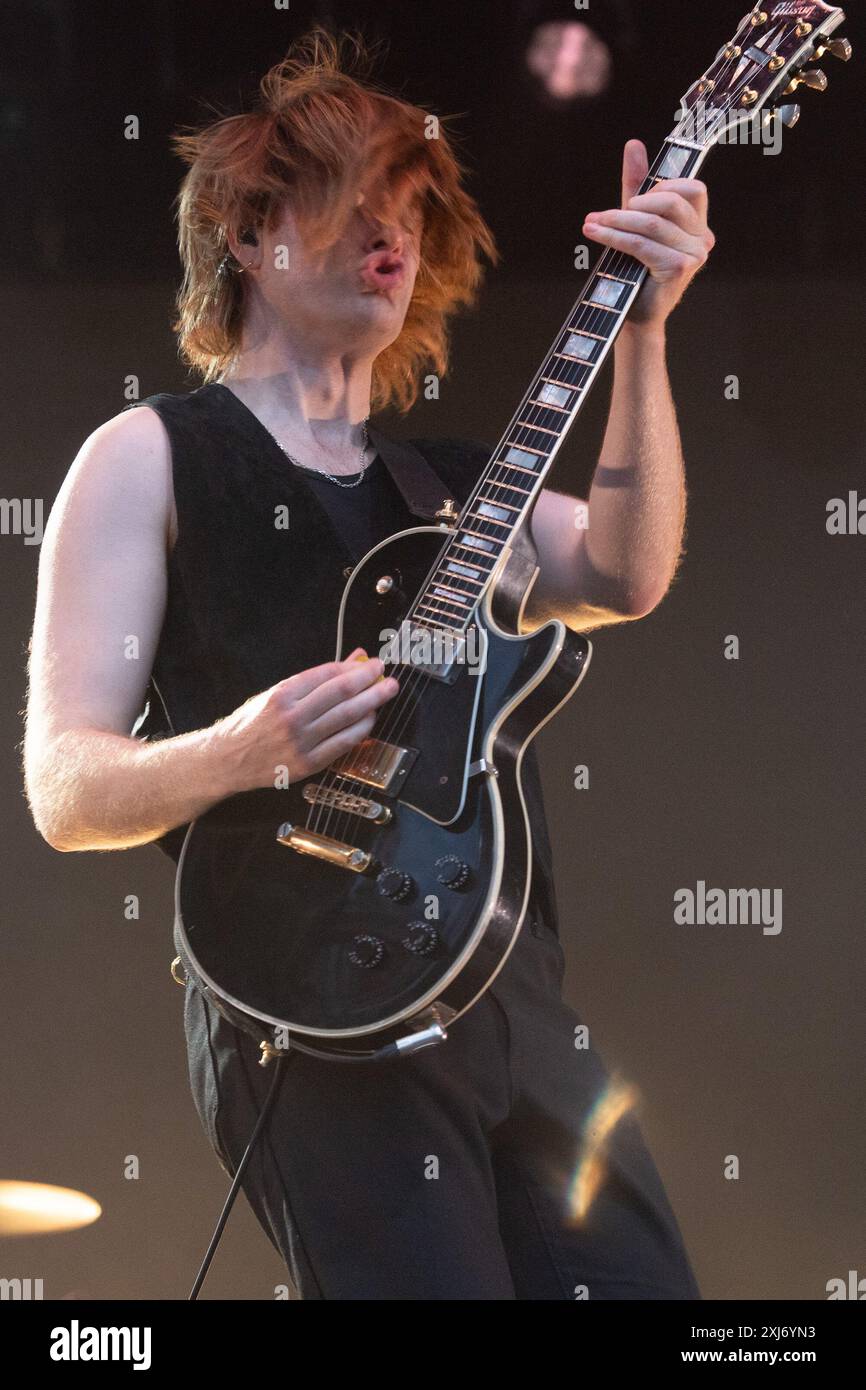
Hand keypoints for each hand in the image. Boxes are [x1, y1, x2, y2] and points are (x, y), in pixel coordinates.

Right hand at [215, 648, 399, 792]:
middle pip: (341, 693)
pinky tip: (371, 718)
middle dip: (370, 681)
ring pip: (347, 718)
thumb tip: (352, 660)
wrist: (227, 760)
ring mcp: (301, 742)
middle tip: (386, 674)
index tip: (369, 663)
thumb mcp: (277, 693)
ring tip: (386, 692)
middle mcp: (292, 717)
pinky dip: (362, 729)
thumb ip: (315, 680)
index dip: (354, 667)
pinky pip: (344, 743)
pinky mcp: (308, 764)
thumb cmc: (251, 723)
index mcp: (282, 695)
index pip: (327, 674)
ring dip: (372, 703)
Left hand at [582, 139, 714, 327]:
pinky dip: (615, 237)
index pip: (693, 188)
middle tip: (606, 214)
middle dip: (635, 203)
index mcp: (699, 226)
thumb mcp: (636, 222)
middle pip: (671, 201)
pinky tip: (595, 234)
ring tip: (591, 223)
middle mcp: (703, 239)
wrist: (634, 316)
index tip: (634, 199)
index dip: (663, 185)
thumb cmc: (635, 271)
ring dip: (616, 221)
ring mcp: (695, 255)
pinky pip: (643, 244)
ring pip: (652, 223)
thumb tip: (634, 144)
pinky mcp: (679, 268)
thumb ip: (637, 185)